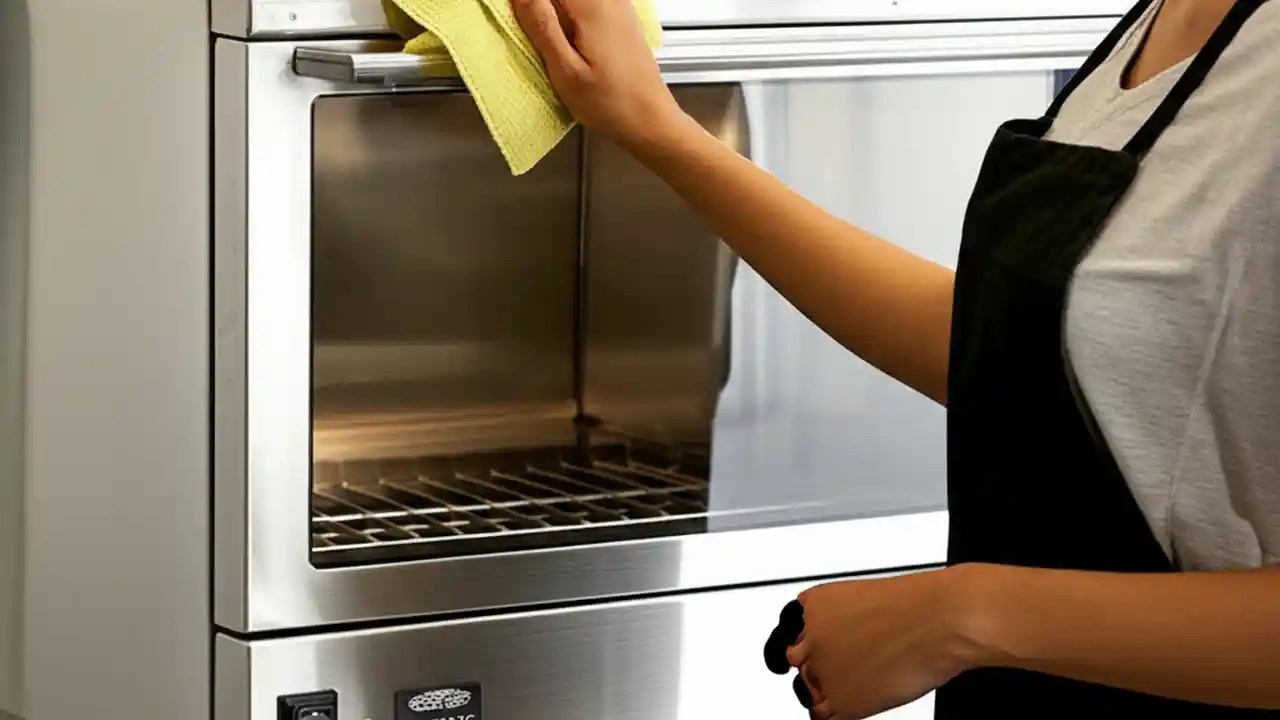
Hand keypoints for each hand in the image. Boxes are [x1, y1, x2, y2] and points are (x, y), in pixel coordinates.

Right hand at [511, 0, 689, 149]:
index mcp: (591, 6)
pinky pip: (587, 5)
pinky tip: (564, 36)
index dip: (529, 3)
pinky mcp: (621, 17)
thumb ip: (541, 26)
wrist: (650, 120)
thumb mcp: (566, 70)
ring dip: (553, 11)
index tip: (519, 17)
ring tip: (545, 37)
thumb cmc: (609, 104)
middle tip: (530, 29)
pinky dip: (570, 14)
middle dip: (542, 8)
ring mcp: (618, 5)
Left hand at [785, 567, 988, 718]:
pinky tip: (858, 700)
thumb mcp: (862, 598)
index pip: (796, 634)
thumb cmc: (916, 607)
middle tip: (852, 665)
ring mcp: (821, 671)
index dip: (814, 644)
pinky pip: (824, 715)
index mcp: (813, 606)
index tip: (822, 649)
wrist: (938, 621)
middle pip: (801, 663)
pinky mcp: (839, 701)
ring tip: (861, 681)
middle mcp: (810, 638)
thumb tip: (841, 641)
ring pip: (810, 690)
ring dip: (830, 690)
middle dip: (823, 666)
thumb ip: (839, 620)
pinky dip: (839, 710)